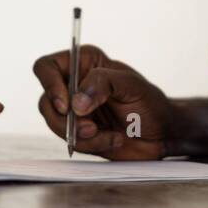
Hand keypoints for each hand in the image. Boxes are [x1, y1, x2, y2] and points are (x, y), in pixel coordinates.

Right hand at [32, 45, 174, 158]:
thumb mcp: (131, 85)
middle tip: (91, 128)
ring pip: (55, 124)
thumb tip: (76, 102)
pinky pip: (70, 141)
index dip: (49, 85)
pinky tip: (114, 139)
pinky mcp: (77, 133)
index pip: (47, 67)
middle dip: (66, 120)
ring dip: (80, 135)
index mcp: (84, 63)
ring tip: (109, 135)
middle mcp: (73, 85)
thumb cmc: (149, 102)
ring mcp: (73, 111)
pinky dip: (91, 144)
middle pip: (46, 101)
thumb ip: (103, 84)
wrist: (161, 133)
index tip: (66, 106)